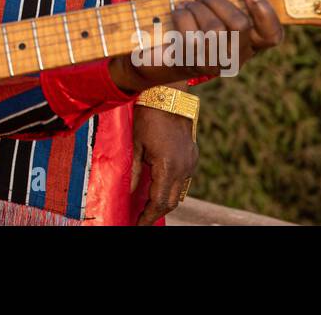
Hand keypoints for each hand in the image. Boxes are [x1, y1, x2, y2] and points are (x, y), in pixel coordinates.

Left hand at [109, 0, 283, 90]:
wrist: (149, 44)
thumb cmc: (182, 19)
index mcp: (246, 40)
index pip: (272, 35)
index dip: (264, 12)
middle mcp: (236, 56)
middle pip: (240, 24)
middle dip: (216, 2)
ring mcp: (215, 65)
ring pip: (216, 30)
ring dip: (195, 10)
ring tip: (184, 7)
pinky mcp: (194, 67)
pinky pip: (193, 37)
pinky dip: (182, 18)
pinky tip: (176, 15)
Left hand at [131, 101, 197, 224]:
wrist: (169, 97)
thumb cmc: (148, 118)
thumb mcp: (135, 144)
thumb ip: (133, 171)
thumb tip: (127, 193)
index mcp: (168, 167)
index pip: (159, 201)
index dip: (148, 216)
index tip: (138, 224)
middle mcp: (183, 168)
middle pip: (171, 201)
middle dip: (156, 212)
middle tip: (142, 219)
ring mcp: (190, 163)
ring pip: (179, 192)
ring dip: (165, 200)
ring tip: (149, 206)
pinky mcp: (193, 157)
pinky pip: (184, 179)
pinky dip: (172, 187)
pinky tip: (161, 186)